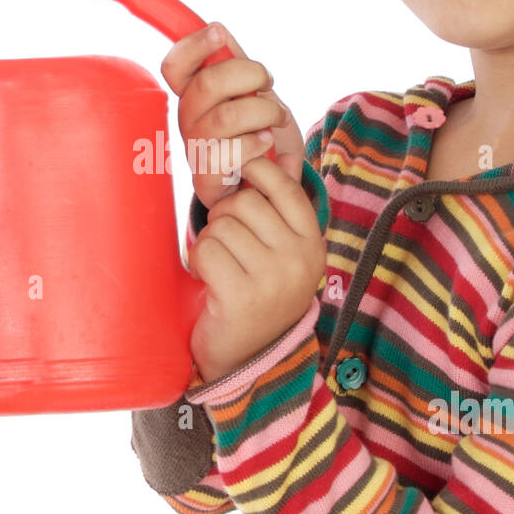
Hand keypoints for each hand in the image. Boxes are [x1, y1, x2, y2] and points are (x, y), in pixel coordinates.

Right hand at [160, 22, 306, 211]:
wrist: (275, 181)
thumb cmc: (260, 132)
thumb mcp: (254, 91)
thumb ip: (235, 62)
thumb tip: (217, 30)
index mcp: (193, 97)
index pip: (174, 67)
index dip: (192, 45)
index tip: (219, 34)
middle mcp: (188, 123)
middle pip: (205, 85)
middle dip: (249, 75)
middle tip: (268, 83)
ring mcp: (196, 152)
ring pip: (225, 117)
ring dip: (263, 111)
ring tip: (277, 118)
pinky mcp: (208, 181)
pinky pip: (229, 154)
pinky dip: (256, 143)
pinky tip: (267, 143)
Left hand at [187, 154, 326, 385]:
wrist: (247, 359)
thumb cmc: (260, 294)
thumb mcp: (281, 251)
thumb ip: (282, 206)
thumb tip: (285, 155)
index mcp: (313, 243)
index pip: (284, 186)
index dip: (255, 174)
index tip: (240, 185)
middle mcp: (299, 260)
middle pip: (245, 203)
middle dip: (224, 215)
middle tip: (224, 240)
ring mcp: (273, 279)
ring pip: (222, 225)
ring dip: (210, 241)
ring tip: (220, 264)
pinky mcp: (241, 297)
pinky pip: (207, 251)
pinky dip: (200, 262)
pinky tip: (210, 280)